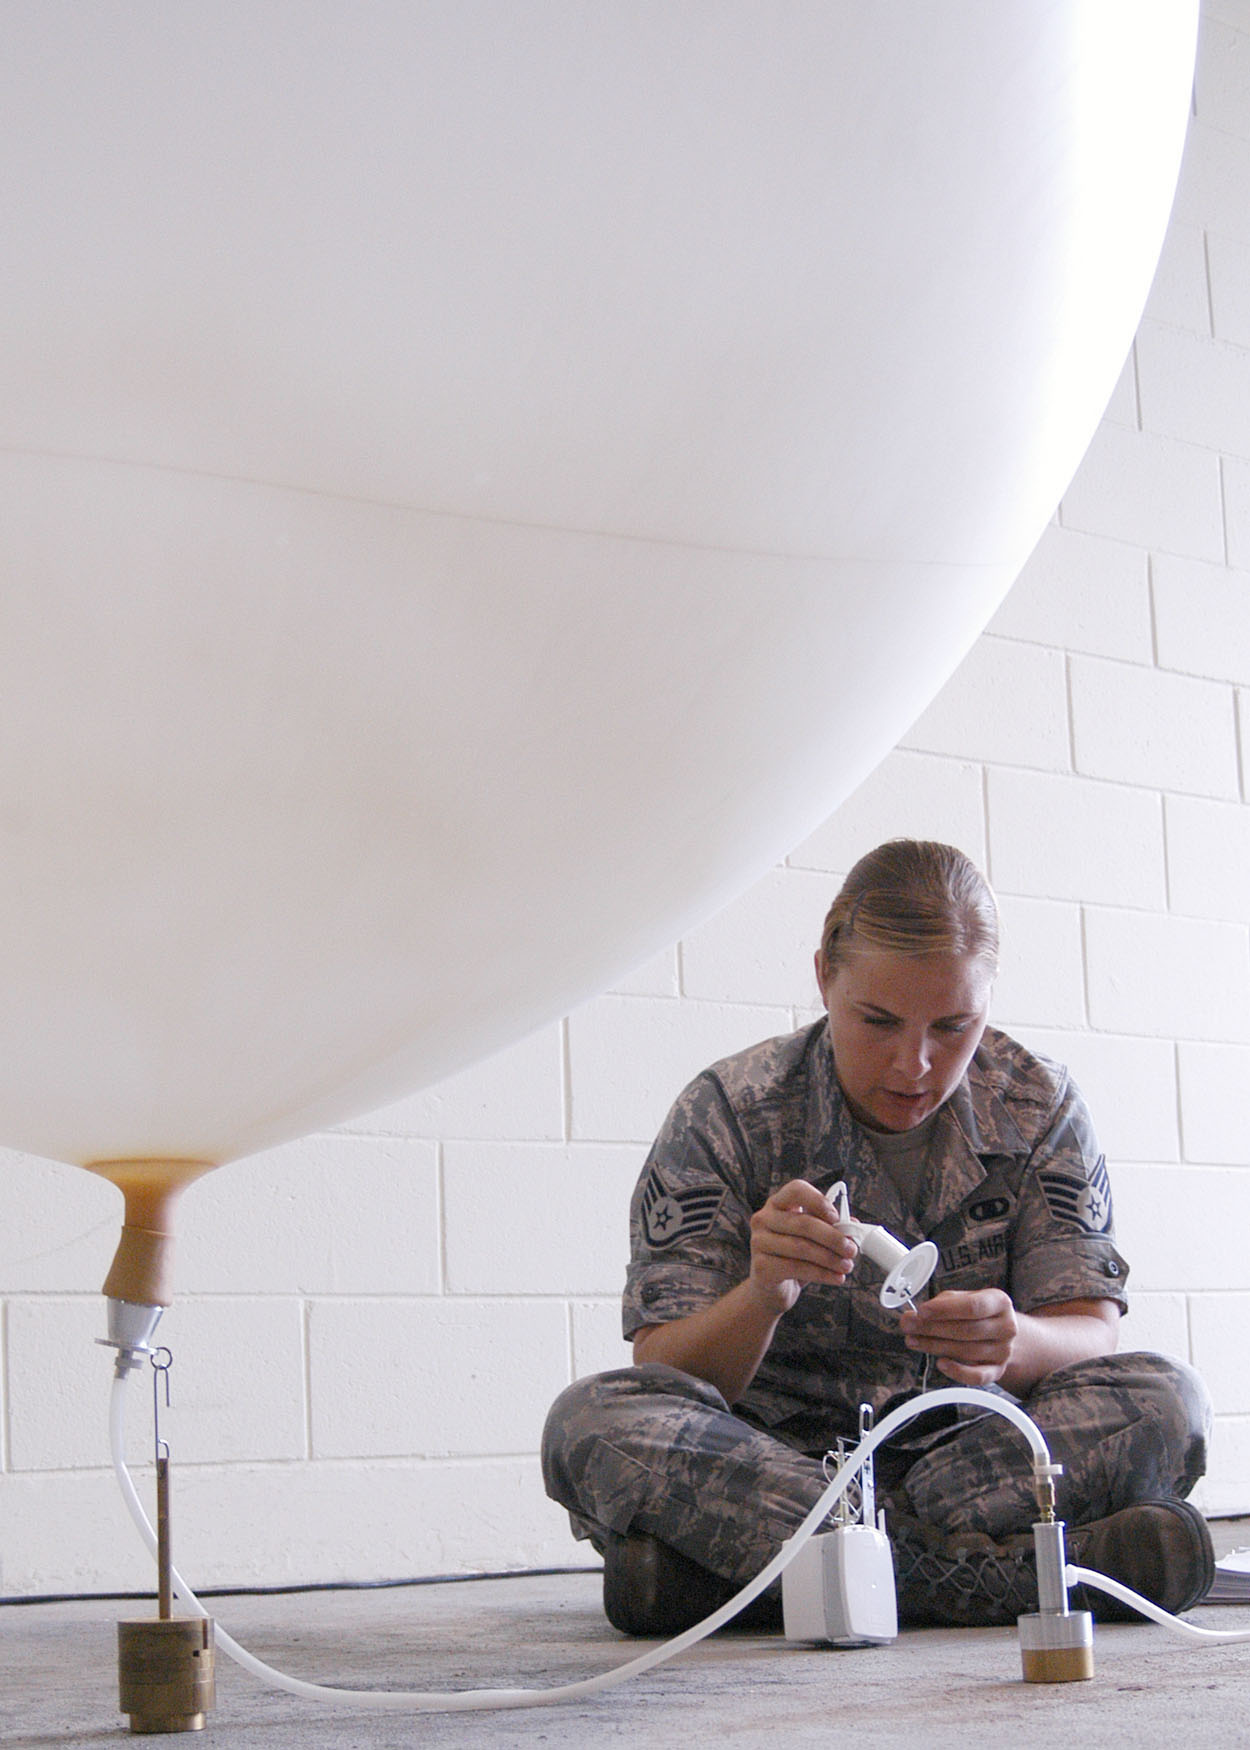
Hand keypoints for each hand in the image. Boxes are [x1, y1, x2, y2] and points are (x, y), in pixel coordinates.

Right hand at [747, 1178, 857, 1314]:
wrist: (771, 1289)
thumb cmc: (793, 1258)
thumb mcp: (813, 1239)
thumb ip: (830, 1228)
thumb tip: (852, 1227)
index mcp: (778, 1204)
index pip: (796, 1190)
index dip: (818, 1201)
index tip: (837, 1217)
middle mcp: (764, 1219)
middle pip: (803, 1222)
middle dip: (833, 1237)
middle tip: (851, 1249)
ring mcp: (759, 1242)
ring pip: (801, 1247)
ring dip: (830, 1258)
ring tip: (847, 1266)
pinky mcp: (761, 1266)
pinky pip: (796, 1268)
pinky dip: (821, 1274)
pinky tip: (835, 1277)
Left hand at [898, 1288, 1018, 1385]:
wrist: (1000, 1333)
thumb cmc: (976, 1313)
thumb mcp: (964, 1298)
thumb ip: (943, 1304)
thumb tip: (916, 1315)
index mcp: (999, 1302)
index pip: (972, 1306)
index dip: (945, 1310)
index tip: (922, 1311)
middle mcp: (1006, 1327)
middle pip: (967, 1330)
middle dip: (932, 1328)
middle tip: (908, 1325)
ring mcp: (1003, 1351)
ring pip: (966, 1351)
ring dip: (935, 1346)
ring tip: (913, 1340)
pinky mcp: (997, 1371)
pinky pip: (977, 1376)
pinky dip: (957, 1371)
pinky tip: (940, 1363)